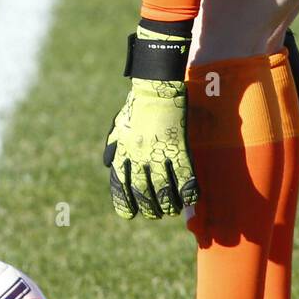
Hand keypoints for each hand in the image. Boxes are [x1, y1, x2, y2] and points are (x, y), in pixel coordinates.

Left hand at [103, 24, 197, 218]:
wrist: (156, 84)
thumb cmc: (138, 103)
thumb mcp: (120, 124)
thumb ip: (113, 145)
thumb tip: (107, 164)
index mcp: (123, 151)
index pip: (120, 185)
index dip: (124, 203)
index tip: (128, 214)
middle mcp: (138, 156)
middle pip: (141, 192)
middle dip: (148, 207)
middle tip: (156, 214)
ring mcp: (158, 152)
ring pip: (162, 189)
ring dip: (168, 204)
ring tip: (172, 210)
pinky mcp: (178, 147)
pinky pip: (184, 177)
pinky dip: (187, 191)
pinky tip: (191, 200)